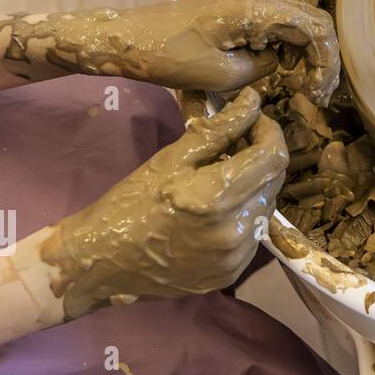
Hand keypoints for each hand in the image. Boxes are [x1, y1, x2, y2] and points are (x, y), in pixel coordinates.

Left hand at [0, 0, 340, 104]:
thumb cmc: (166, 56)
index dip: (327, 62)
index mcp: (256, 9)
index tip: (318, 93)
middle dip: (322, 48)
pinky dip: (286, 34)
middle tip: (313, 84)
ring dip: (305, 39)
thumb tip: (279, 61)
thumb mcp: (220, 76)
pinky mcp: (236, 4)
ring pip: (298, 8)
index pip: (316, 28)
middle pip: (314, 10)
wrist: (125, 37)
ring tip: (296, 74)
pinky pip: (277, 12)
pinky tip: (273, 61)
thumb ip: (262, 68)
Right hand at [40, 87, 287, 317]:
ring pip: (266, 207)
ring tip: (225, 177)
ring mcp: (234, 257)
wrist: (100, 260)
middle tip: (237, 145)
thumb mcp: (171, 159)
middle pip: (274, 181)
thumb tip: (253, 100)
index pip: (274, 157)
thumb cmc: (130, 202)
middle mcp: (234, 231)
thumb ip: (218, 130)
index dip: (270, 132)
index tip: (254, 120)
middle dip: (261, 156)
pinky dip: (244, 215)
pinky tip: (219, 210)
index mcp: (217, 198)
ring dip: (254, 186)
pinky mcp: (231, 274)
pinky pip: (252, 234)